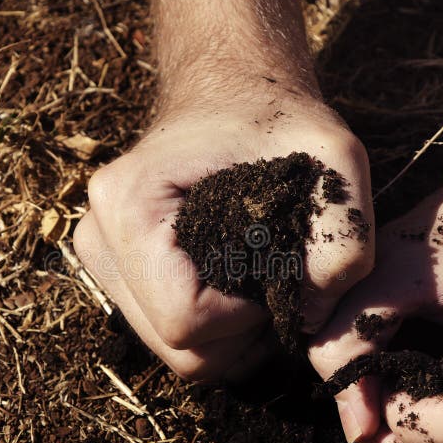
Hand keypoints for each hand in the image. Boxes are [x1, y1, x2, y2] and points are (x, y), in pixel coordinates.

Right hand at [73, 93, 373, 381]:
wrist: (228, 91)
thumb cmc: (275, 118)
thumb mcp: (334, 157)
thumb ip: (345, 241)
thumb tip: (310, 318)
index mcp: (129, 206)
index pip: (184, 321)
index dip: (247, 315)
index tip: (276, 268)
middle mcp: (97, 236)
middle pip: (176, 348)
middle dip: (242, 331)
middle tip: (274, 276)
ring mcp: (99, 257)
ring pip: (173, 350)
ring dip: (231, 333)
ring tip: (257, 273)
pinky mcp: (114, 269)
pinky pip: (168, 335)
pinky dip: (213, 326)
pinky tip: (234, 279)